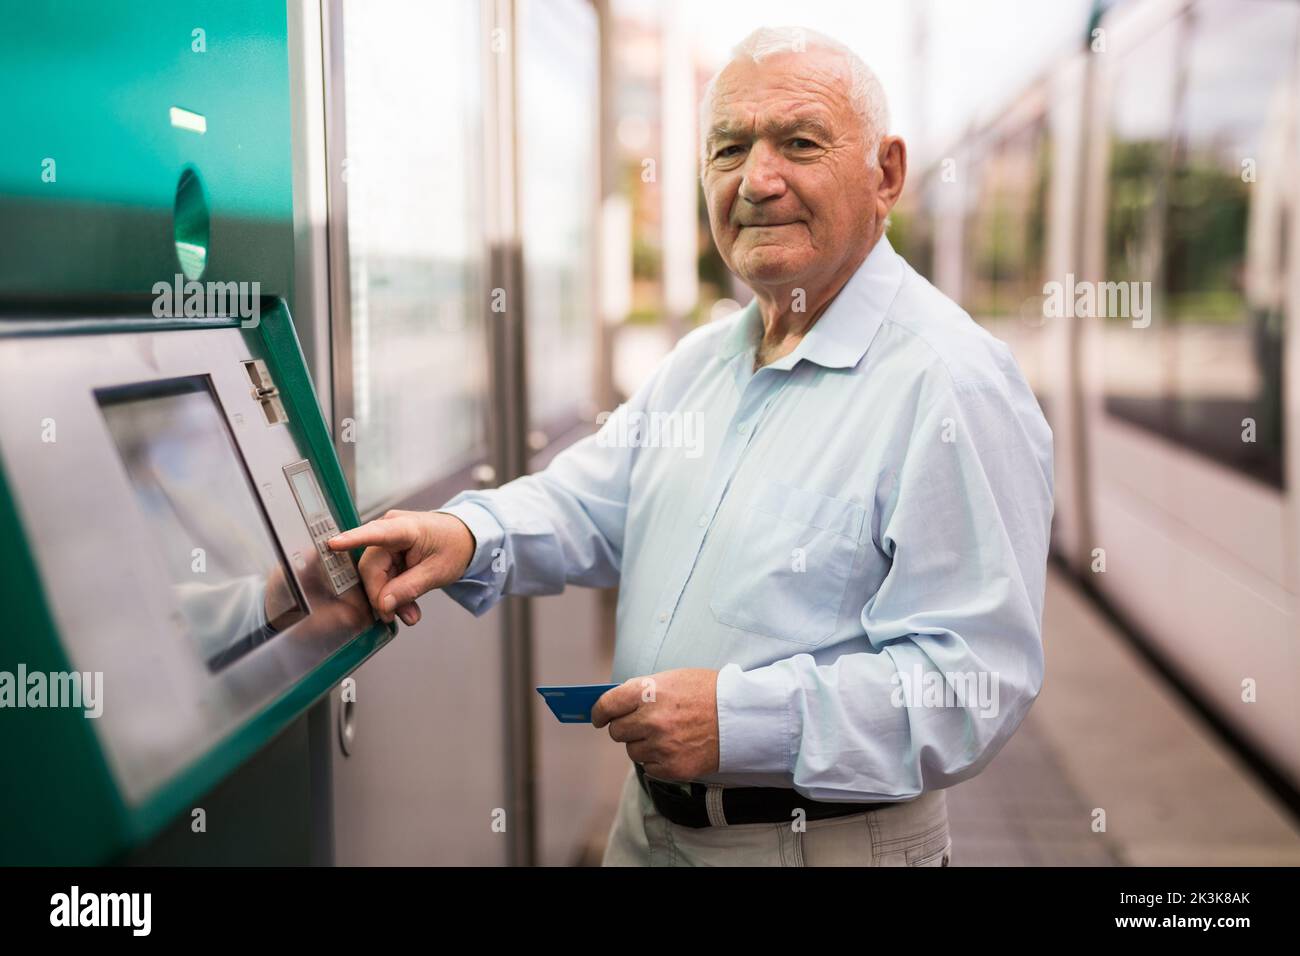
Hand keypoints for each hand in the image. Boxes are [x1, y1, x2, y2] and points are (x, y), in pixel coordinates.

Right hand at [326, 510, 476, 625]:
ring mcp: (386, 539)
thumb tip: (384, 604)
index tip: (333, 544)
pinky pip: (381, 575)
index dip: (353, 540)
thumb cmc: (454, 547)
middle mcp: (390, 528)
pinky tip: (406, 605)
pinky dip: (392, 591)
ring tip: (410, 614)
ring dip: (389, 597)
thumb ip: (409, 588)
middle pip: (371, 568)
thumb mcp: (437, 572)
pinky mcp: (386, 550)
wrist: (465, 538)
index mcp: (406, 528)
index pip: (376, 534)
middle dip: (382, 595)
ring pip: (374, 575)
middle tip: (399, 617)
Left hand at [591, 668, 720, 780]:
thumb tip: (613, 705)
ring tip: (665, 735)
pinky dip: (658, 760)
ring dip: (642, 744)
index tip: (598, 718)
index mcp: (647, 692)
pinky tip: (675, 748)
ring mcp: (661, 745)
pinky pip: (649, 767)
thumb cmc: (706, 692)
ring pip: (632, 751)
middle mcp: (650, 719)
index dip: (598, 713)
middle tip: (639, 725)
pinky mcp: (672, 767)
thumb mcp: (672, 679)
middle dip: (624, 728)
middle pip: (616, 732)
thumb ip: (641, 691)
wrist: (740, 716)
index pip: (606, 706)